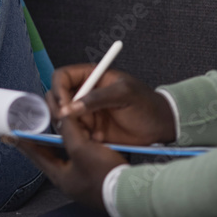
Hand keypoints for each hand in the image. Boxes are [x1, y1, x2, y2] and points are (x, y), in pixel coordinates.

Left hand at [7, 115, 126, 209]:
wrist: (132, 194)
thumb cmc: (105, 176)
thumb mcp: (83, 148)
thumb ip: (70, 130)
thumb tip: (62, 115)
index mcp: (60, 176)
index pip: (35, 155)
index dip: (23, 142)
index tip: (9, 135)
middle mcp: (69, 181)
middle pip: (50, 157)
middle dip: (43, 142)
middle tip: (32, 129)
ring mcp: (83, 182)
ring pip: (67, 157)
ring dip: (63, 143)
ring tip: (58, 129)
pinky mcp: (96, 180)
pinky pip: (83, 160)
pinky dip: (81, 148)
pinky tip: (85, 139)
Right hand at [49, 65, 176, 145]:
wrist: (161, 127)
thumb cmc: (146, 104)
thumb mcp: (123, 94)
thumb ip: (96, 99)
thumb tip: (69, 108)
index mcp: (90, 77)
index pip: (61, 77)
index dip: (58, 89)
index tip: (64, 105)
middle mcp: (84, 93)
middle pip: (56, 97)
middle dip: (58, 109)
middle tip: (67, 122)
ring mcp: (85, 112)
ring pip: (62, 117)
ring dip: (68, 125)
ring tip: (86, 132)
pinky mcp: (89, 129)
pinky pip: (73, 132)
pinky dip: (76, 137)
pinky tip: (93, 140)